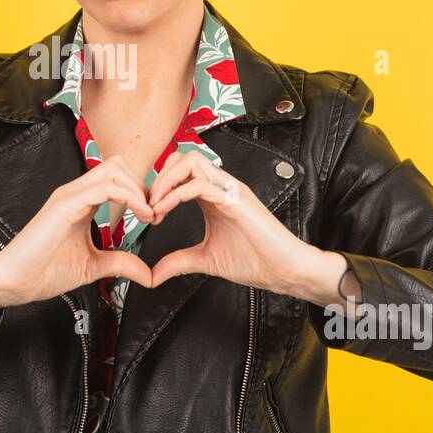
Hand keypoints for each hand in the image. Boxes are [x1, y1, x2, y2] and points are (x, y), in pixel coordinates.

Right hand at [0, 156, 155, 309]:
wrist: (15, 281)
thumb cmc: (44, 270)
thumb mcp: (93, 266)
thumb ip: (120, 263)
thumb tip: (147, 273)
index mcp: (80, 202)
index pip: (116, 177)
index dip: (140, 192)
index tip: (153, 217)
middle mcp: (74, 193)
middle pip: (117, 165)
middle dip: (141, 185)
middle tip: (153, 213)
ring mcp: (69, 196)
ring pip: (113, 169)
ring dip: (137, 189)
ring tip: (148, 214)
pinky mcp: (65, 205)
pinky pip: (103, 188)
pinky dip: (128, 197)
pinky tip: (139, 216)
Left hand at [145, 149, 341, 300]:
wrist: (285, 271)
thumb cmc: (255, 261)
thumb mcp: (206, 260)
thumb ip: (179, 262)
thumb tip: (154, 275)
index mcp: (213, 195)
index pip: (180, 171)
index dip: (158, 187)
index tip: (147, 214)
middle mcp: (221, 186)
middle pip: (182, 158)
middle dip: (158, 178)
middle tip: (147, 207)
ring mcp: (229, 189)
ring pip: (190, 162)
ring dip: (165, 182)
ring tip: (154, 207)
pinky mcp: (236, 199)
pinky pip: (199, 184)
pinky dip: (175, 194)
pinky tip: (164, 212)